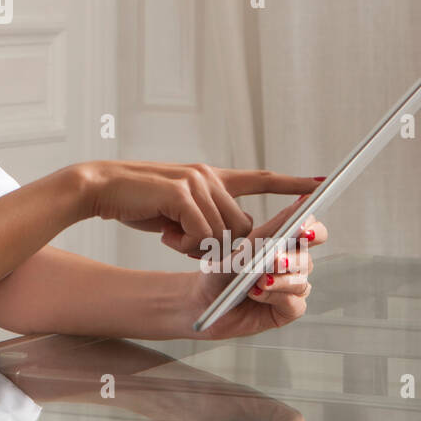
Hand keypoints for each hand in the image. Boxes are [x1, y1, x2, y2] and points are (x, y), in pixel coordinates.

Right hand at [79, 161, 322, 258]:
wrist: (100, 187)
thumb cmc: (137, 201)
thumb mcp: (177, 211)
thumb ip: (204, 218)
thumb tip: (226, 240)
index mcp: (210, 177)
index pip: (259, 178)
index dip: (291, 184)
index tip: (320, 183)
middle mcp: (208, 175)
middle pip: (242, 225)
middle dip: (221, 245)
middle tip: (183, 243)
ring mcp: (196, 182)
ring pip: (223, 233)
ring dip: (197, 245)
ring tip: (168, 235)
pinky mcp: (181, 193)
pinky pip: (201, 233)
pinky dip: (183, 242)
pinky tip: (163, 233)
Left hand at [179, 192, 328, 340]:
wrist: (205, 302)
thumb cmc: (223, 271)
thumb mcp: (243, 249)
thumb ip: (271, 231)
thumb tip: (300, 204)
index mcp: (286, 243)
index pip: (312, 232)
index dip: (314, 229)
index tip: (304, 228)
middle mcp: (294, 265)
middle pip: (307, 259)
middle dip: (292, 259)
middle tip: (274, 259)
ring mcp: (292, 289)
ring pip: (300, 282)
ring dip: (280, 281)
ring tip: (258, 280)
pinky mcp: (289, 310)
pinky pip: (294, 303)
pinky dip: (276, 297)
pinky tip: (256, 293)